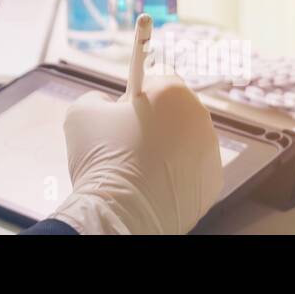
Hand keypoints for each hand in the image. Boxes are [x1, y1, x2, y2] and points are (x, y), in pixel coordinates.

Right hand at [50, 75, 223, 233]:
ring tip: (137, 167)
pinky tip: (151, 183)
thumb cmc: (103, 158)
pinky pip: (191, 169)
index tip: (120, 114)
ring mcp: (210, 153)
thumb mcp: (82, 112)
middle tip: (125, 142)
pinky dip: (175, 174)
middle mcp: (200, 118)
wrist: (120, 213)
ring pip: (183, 140)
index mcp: (173, 92)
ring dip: (165, 148)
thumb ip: (97, 98)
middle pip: (173, 111)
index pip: (154, 80)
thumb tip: (105, 105)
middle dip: (152, 122)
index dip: (133, 96)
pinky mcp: (212, 184)